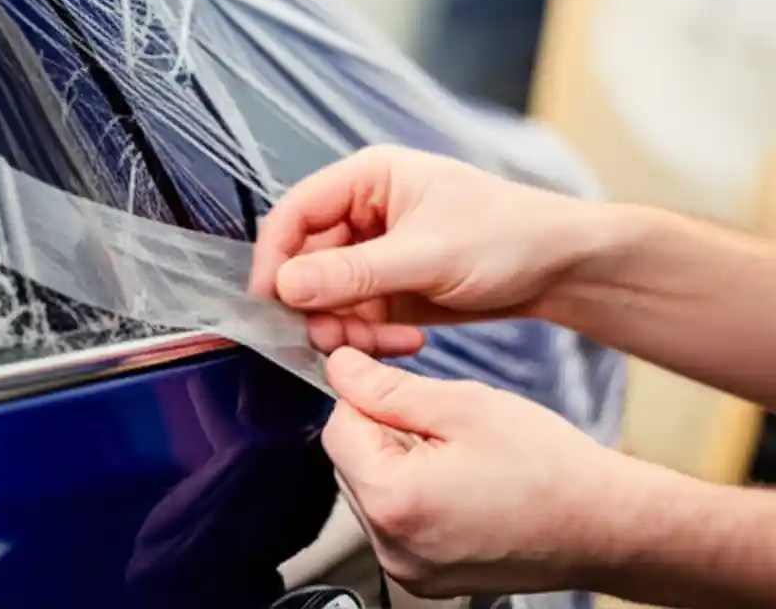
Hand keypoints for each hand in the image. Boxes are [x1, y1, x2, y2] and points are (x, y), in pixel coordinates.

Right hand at [249, 145, 601, 355]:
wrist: (564, 269)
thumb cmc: (509, 237)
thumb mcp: (428, 255)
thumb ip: (354, 273)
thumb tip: (288, 286)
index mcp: (368, 179)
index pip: (295, 212)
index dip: (275, 256)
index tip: (269, 302)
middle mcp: (364, 213)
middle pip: (306, 261)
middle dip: (315, 304)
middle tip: (329, 338)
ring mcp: (375, 253)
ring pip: (327, 297)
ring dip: (343, 327)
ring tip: (376, 344)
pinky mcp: (388, 289)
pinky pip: (356, 318)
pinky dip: (371, 337)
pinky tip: (407, 342)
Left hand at [320, 348, 645, 596]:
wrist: (607, 526)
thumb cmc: (550, 467)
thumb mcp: (464, 406)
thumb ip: (387, 387)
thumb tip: (340, 367)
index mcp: (394, 500)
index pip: (337, 427)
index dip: (365, 396)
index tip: (398, 384)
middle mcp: (390, 545)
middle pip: (349, 461)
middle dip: (382, 432)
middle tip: (441, 424)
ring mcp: (405, 568)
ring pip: (370, 490)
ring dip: (398, 463)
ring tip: (457, 457)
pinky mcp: (423, 577)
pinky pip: (395, 522)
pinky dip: (414, 496)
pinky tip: (460, 485)